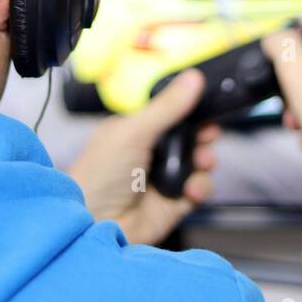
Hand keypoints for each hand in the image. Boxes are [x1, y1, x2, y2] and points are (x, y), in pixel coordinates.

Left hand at [67, 70, 218, 245]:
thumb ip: (167, 107)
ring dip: (205, 160)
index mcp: (135, 130)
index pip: (170, 114)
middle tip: (207, 135)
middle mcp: (150, 153)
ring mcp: (163, 178)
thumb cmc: (100, 175)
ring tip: (201, 162)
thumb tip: (194, 78)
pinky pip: (199, 189)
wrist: (94, 224)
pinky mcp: (174, 203)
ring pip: (199, 162)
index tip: (206, 106)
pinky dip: (200, 187)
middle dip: (203, 136)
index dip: (189, 111)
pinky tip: (189, 189)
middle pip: (190, 138)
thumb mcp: (134, 132)